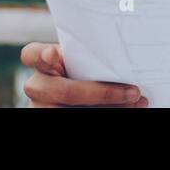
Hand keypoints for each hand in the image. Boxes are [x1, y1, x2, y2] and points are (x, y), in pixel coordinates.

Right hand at [20, 42, 147, 107]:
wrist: (87, 89)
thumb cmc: (89, 68)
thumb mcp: (86, 60)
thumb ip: (93, 58)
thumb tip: (128, 64)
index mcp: (42, 61)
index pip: (32, 54)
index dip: (41, 55)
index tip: (52, 54)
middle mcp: (38, 85)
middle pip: (63, 91)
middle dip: (102, 93)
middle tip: (133, 92)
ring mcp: (42, 106)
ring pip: (70, 111)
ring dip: (110, 107)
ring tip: (137, 103)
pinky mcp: (52, 116)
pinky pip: (76, 116)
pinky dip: (109, 112)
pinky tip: (128, 109)